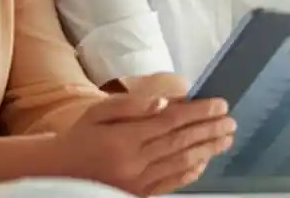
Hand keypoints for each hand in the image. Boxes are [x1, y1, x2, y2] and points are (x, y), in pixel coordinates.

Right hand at [50, 93, 236, 195]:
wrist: (58, 173)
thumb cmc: (79, 138)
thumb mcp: (97, 111)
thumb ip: (130, 105)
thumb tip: (163, 102)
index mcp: (125, 138)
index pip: (171, 121)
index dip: (198, 112)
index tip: (219, 104)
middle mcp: (135, 162)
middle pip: (181, 142)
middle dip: (209, 129)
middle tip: (231, 121)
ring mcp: (139, 182)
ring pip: (181, 163)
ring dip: (207, 149)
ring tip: (225, 139)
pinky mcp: (139, 195)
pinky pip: (171, 183)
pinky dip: (190, 172)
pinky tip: (203, 162)